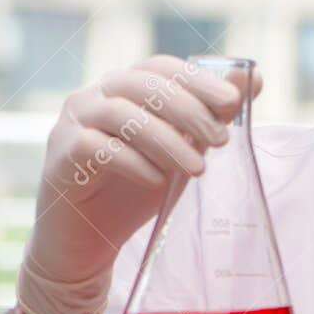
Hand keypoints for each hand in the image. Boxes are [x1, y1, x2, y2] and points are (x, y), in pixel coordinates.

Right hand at [20, 56, 254, 313]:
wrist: (83, 246)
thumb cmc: (131, 193)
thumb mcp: (179, 153)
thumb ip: (208, 118)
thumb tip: (253, 78)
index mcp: (121, 89)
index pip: (159, 68)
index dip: (196, 79)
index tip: (231, 100)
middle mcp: (92, 98)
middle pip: (142, 84)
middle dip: (188, 110)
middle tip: (222, 139)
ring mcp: (70, 125)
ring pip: (120, 114)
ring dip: (166, 140)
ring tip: (198, 169)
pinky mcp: (60, 158)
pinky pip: (96, 149)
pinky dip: (133, 163)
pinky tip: (158, 182)